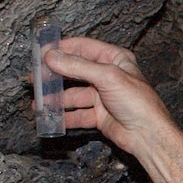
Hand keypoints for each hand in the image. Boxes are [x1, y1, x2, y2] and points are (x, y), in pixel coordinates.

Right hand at [43, 37, 177, 160]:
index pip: (83, 47)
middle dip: (55, 75)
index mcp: (115, 59)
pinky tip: (50, 118)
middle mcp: (107, 75)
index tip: (41, 52)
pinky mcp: (99, 115)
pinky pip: (77, 114)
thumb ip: (78, 66)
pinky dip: (64, 116)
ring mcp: (102, 96)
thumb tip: (51, 56)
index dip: (62, 48)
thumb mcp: (107, 77)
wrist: (148, 135)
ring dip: (56, 99)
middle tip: (34, 78)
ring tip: (38, 103)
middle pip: (75, 71)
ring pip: (73, 95)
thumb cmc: (136, 102)